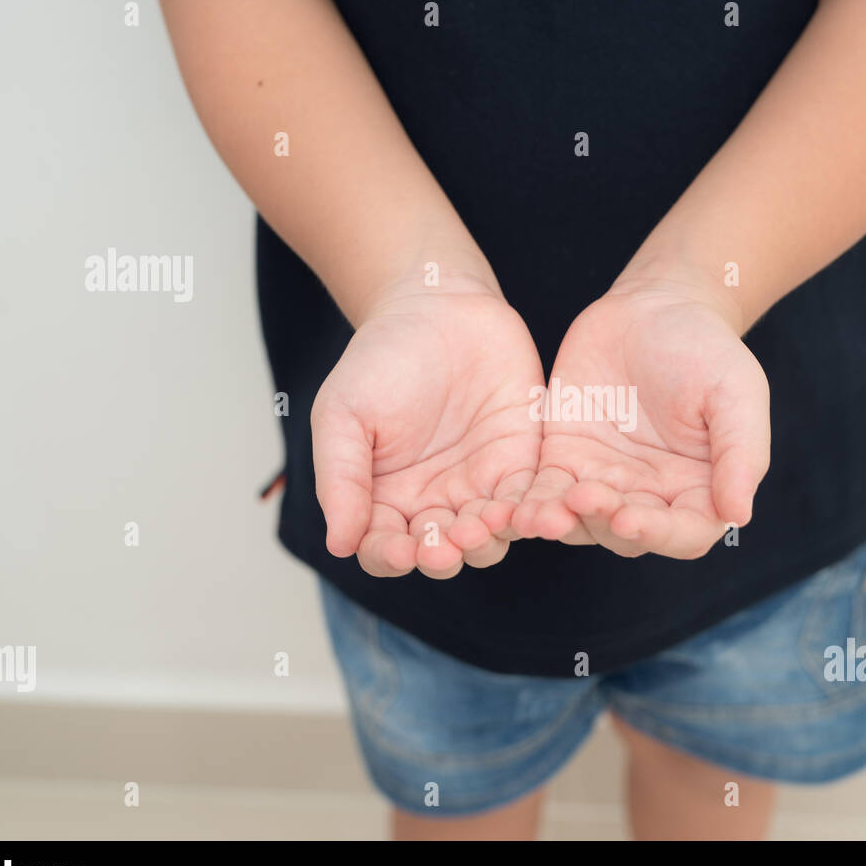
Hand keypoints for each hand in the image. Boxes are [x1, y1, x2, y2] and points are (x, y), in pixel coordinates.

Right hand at [311, 277, 543, 577]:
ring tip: (479, 529)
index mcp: (384, 499)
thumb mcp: (343, 414)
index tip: (399, 551)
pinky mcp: (520, 466)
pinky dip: (525, 515)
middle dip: (442, 556)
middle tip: (445, 548)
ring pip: (486, 539)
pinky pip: (527, 503)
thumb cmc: (381, 359)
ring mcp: (479, 488)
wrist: (438, 308)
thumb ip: (341, 479)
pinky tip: (521, 513)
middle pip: (439, 553)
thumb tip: (337, 545)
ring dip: (483, 541)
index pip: (384, 549)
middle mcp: (433, 503)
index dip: (390, 557)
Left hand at [512, 266, 769, 558]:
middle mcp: (651, 498)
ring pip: (580, 524)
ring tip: (537, 515)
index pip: (683, 533)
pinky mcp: (563, 462)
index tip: (630, 519)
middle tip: (579, 500)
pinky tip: (512, 506)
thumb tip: (738, 516)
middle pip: (625, 535)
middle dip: (601, 523)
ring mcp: (604, 483)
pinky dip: (529, 504)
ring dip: (559, 523)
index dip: (658, 534)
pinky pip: (543, 494)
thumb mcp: (736, 393)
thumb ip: (740, 454)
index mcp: (699, 491)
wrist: (652, 307)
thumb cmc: (705, 348)